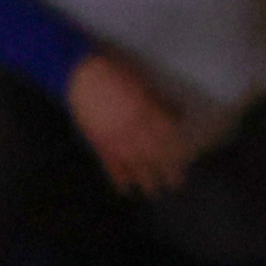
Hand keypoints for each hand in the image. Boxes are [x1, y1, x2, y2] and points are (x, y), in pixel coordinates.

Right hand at [66, 52, 192, 195]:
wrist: (79, 75)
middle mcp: (133, 128)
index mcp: (146, 111)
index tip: (186, 160)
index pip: (168, 137)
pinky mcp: (97, 142)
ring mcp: (114, 137)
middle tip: (176, 184)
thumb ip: (160, 102)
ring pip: (134, 164)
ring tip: (154, 192)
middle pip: (155, 154)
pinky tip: (125, 189)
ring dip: (145, 179)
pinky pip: (109, 163)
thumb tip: (177, 115)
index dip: (178, 149)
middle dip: (166, 170)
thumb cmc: (115, 73)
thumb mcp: (143, 83)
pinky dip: (117, 178)